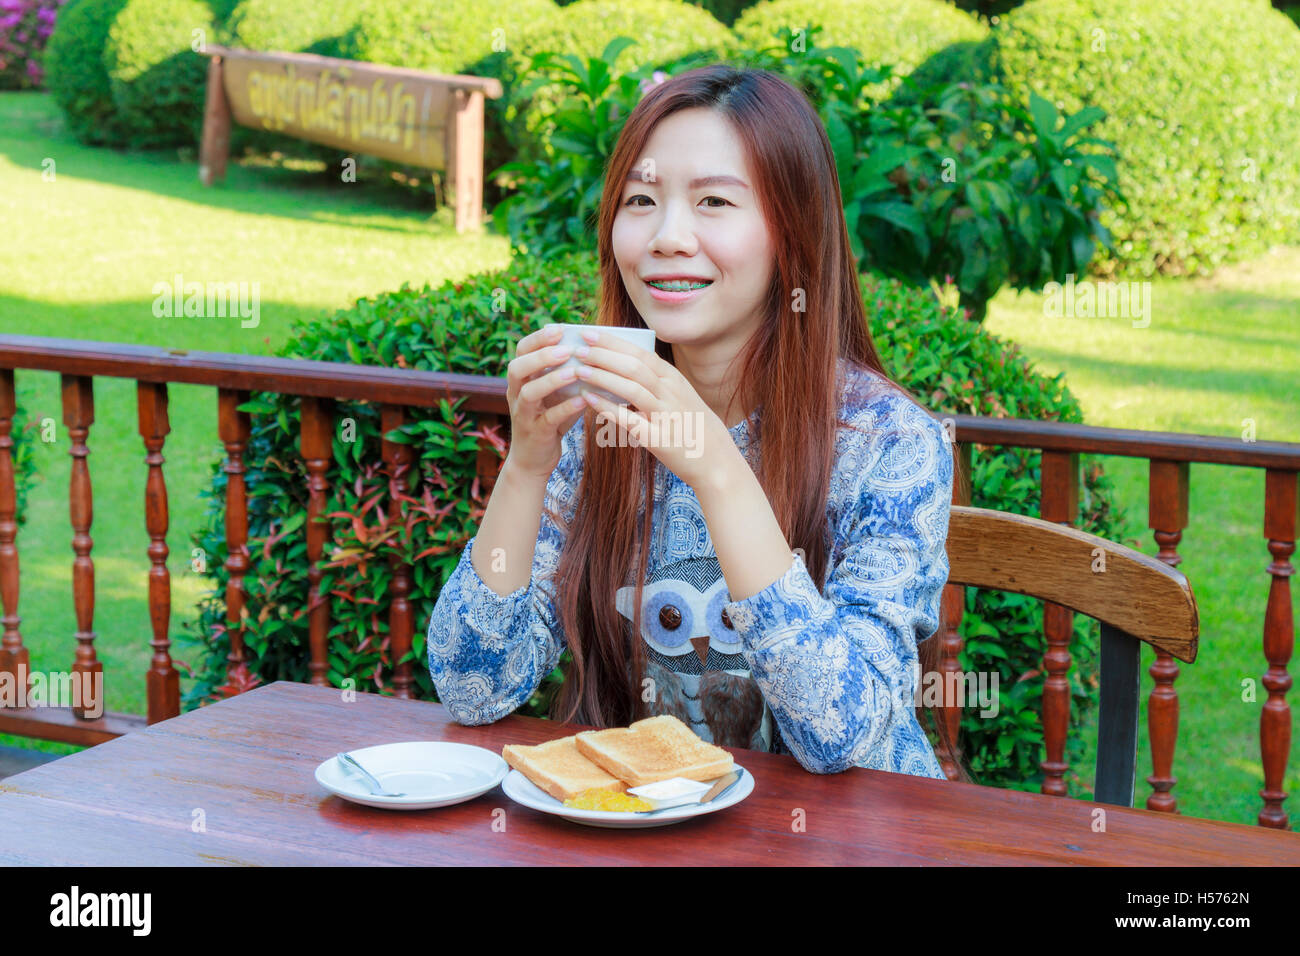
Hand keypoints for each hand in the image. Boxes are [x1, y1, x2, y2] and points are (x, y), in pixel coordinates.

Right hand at [502, 326, 589, 479]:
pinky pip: (547, 419)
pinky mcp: (535, 434)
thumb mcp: (555, 394)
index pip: (521, 351)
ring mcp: (523, 415)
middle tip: (566, 349)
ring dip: (551, 379)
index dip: (538, 338)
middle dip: (541, 356)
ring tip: (574, 372)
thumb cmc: (549, 420)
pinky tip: (582, 400)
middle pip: (517, 368)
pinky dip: (565, 408)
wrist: (533, 460)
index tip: (559, 329)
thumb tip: (596, 352)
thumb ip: (568, 374)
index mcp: (520, 380)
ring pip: (528, 392)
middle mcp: (516, 394)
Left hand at [571, 328, 741, 491]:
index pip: (641, 353)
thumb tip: (623, 367)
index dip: (613, 343)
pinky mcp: (659, 439)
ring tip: (579, 370)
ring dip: (603, 377)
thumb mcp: (680, 397)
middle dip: (604, 355)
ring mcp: (666, 416)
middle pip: (634, 366)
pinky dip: (607, 408)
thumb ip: (656, 382)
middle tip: (578, 349)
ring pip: (631, 389)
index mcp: (675, 380)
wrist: (717, 462)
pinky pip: (629, 420)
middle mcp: (671, 393)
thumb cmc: (693, 427)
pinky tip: (588, 400)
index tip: (590, 333)